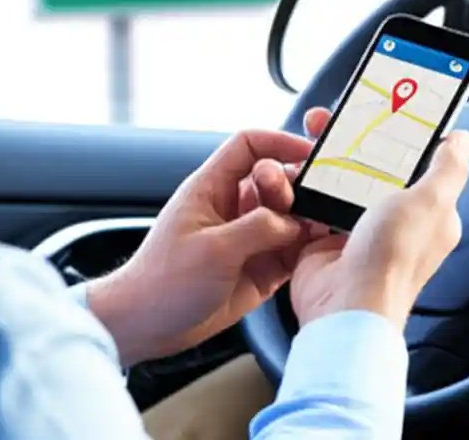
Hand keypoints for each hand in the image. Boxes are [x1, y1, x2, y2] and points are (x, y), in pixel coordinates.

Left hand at [84, 128, 316, 364]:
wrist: (148, 326)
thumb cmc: (165, 281)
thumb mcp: (214, 249)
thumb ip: (259, 227)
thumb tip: (295, 221)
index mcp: (212, 188)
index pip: (249, 145)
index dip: (280, 143)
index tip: (310, 154)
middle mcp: (233, 208)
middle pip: (276, 179)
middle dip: (297, 187)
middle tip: (307, 206)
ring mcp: (248, 238)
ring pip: (290, 215)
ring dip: (307, 219)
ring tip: (320, 229)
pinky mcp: (259, 268)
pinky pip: (292, 250)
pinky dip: (308, 248)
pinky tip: (317, 252)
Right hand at [290, 109, 468, 330]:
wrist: (345, 306)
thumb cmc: (393, 260)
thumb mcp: (431, 201)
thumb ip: (449, 168)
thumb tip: (465, 141)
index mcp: (427, 212)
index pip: (417, 162)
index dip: (399, 134)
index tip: (380, 109)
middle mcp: (393, 220)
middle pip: (371, 166)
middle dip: (350, 140)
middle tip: (330, 120)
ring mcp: (356, 230)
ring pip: (337, 180)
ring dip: (321, 159)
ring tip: (307, 139)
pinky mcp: (324, 238)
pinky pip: (312, 202)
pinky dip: (301, 186)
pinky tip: (294, 170)